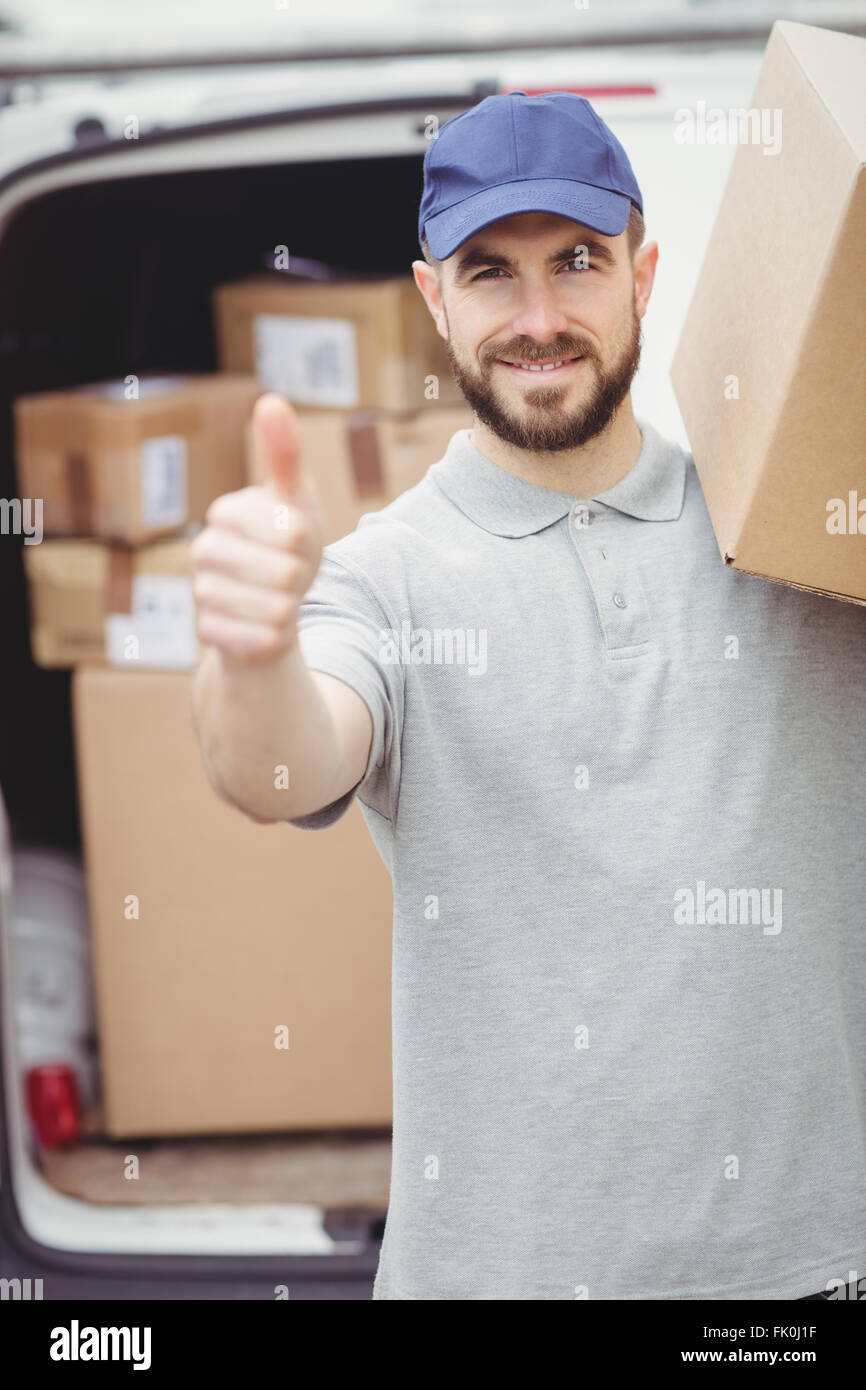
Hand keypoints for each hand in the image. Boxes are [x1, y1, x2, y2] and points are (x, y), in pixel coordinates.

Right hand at [191, 393, 325, 662]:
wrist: (272, 610)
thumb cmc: (288, 550)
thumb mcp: (297, 502)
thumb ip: (285, 457)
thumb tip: (271, 400)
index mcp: (226, 512)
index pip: (291, 531)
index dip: (308, 542)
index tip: (295, 542)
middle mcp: (204, 550)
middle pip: (286, 573)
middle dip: (302, 579)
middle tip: (289, 576)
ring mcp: (202, 594)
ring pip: (277, 610)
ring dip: (291, 610)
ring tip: (279, 601)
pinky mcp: (209, 635)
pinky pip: (264, 640)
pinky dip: (277, 638)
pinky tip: (266, 628)